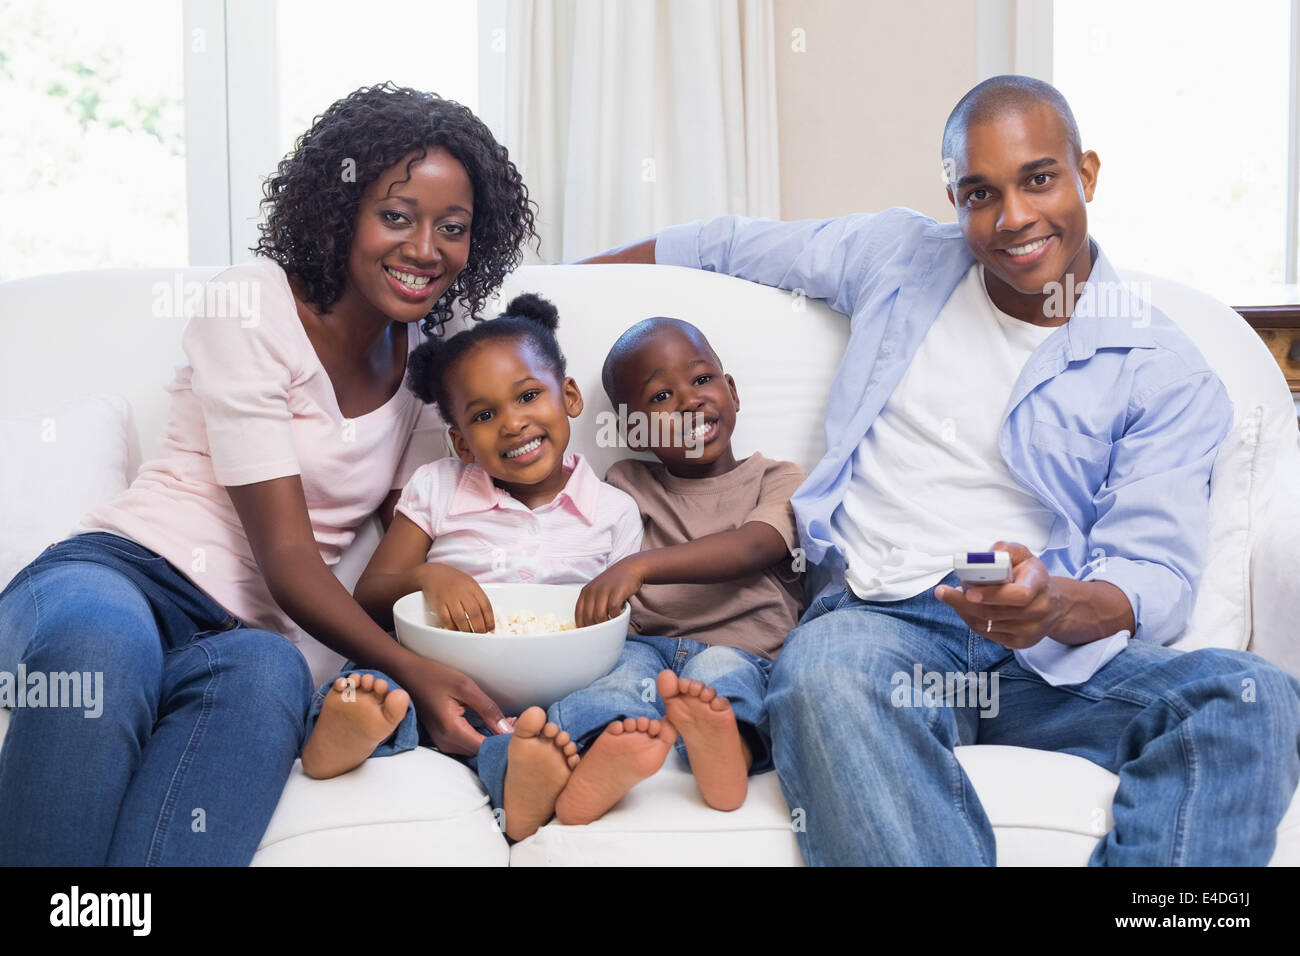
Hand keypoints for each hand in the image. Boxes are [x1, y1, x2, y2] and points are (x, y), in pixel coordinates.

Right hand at [397, 656, 508, 755]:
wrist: (407, 674)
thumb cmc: (434, 676)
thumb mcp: (465, 686)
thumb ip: (487, 709)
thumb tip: (506, 729)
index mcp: (452, 730)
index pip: (485, 749)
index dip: (504, 743)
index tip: (520, 731)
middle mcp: (446, 743)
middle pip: (480, 752)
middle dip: (499, 740)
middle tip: (515, 722)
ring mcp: (442, 743)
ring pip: (474, 750)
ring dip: (491, 739)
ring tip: (506, 721)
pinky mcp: (442, 739)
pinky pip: (466, 744)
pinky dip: (480, 736)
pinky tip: (491, 723)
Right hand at [420, 563, 494, 632]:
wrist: (433, 573)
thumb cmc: (454, 580)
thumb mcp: (469, 583)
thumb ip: (478, 597)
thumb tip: (487, 618)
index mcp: (473, 586)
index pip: (486, 606)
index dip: (490, 620)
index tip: (491, 629)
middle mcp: (462, 592)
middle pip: (475, 614)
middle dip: (480, 628)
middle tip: (481, 635)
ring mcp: (449, 598)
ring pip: (461, 619)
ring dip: (467, 630)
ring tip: (470, 635)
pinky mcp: (438, 604)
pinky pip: (447, 620)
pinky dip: (453, 628)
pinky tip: (457, 631)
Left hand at [576, 557, 643, 627]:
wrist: (630, 568)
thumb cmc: (614, 583)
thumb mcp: (598, 590)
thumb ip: (592, 603)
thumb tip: (589, 625)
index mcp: (585, 592)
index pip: (578, 614)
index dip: (582, 627)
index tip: (589, 634)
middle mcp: (592, 591)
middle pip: (588, 618)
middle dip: (595, 628)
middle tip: (602, 633)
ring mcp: (604, 591)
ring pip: (599, 616)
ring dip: (605, 624)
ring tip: (610, 625)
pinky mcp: (617, 592)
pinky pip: (613, 610)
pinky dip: (615, 617)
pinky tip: (618, 616)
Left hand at [934, 541, 1065, 649]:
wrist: (1054, 606)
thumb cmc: (1031, 576)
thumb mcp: (1022, 555)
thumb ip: (1003, 550)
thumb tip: (982, 558)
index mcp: (1039, 585)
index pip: (1019, 595)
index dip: (992, 594)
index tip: (968, 590)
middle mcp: (1038, 611)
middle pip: (995, 612)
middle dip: (963, 602)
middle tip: (942, 592)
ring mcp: (1030, 630)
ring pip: (987, 625)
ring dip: (964, 610)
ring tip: (953, 596)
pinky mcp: (1020, 643)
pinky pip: (987, 634)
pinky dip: (971, 620)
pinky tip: (965, 608)